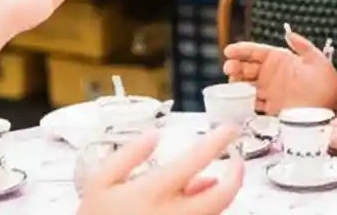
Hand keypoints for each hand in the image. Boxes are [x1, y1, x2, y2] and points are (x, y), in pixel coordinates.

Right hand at [77, 126, 243, 214]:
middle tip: (237, 162)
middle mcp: (173, 214)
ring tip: (209, 181)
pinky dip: (204, 210)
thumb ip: (127, 156)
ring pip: (215, 212)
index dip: (217, 142)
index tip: (229, 130)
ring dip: (220, 195)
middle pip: (222, 197)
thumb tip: (152, 136)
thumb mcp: (99, 182)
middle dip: (236, 176)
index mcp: (152, 192)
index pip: (195, 161)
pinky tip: (194, 202)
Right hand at [222, 29, 336, 114]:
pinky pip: (254, 104)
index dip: (241, 51)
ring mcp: (270, 91)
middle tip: (228, 68)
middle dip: (235, 66)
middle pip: (247, 68)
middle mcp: (271, 74)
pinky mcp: (272, 108)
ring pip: (247, 85)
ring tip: (230, 84)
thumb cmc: (328, 80)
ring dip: (236, 84)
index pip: (256, 52)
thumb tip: (289, 34)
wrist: (335, 104)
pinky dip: (244, 103)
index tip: (229, 51)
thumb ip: (302, 46)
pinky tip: (237, 102)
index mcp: (279, 59)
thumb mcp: (317, 60)